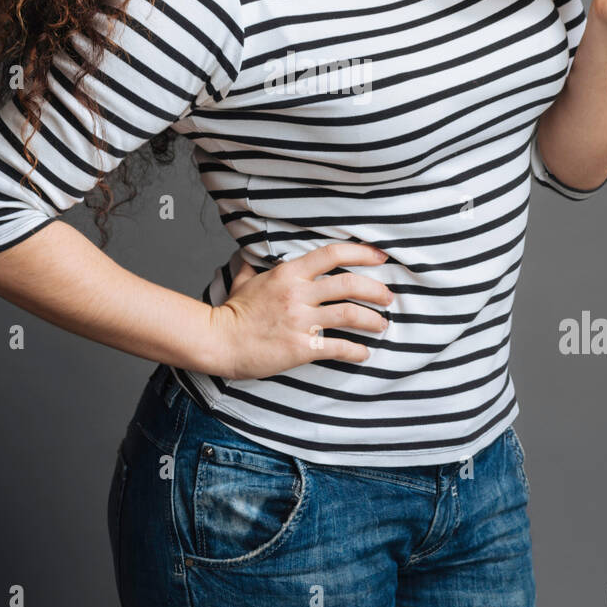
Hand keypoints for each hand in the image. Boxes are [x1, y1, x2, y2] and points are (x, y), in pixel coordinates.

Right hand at [207, 242, 393, 379]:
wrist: (218, 341)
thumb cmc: (230, 312)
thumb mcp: (244, 281)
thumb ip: (254, 266)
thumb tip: (250, 255)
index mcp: (288, 273)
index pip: (332, 254)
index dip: (361, 253)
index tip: (380, 257)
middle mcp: (298, 293)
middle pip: (349, 284)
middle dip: (376, 290)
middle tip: (389, 297)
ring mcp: (300, 320)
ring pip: (349, 314)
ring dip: (372, 320)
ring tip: (382, 325)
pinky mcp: (301, 347)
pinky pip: (337, 347)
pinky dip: (355, 351)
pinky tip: (364, 354)